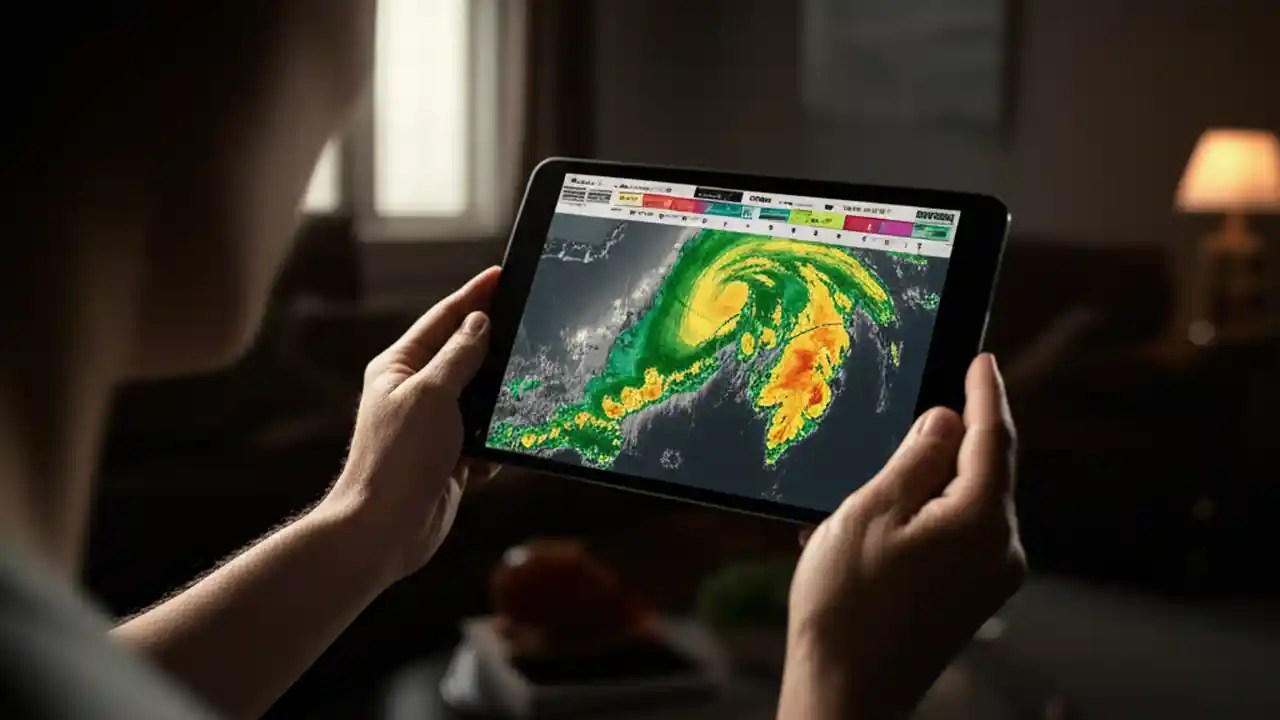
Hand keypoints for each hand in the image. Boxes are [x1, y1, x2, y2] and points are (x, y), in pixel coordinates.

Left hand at [317, 267, 501, 583]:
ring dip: (499, 399)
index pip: (443, 319)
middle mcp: (414, 392)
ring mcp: (432, 426)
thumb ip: (459, 356)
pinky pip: (483, 438)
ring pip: (478, 398)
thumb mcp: (432, 394)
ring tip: (530, 383)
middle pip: (463, 356)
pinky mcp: (448, 458)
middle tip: (529, 322)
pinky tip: (503, 447)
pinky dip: (495, 442)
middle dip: (494, 345)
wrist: (384, 529)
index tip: (501, 275)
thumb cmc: (398, 458)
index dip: (474, 296)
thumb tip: (478, 323)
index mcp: (399, 367)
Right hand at [779, 354, 1025, 719]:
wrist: (845, 692)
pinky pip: (954, 537)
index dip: (986, 392)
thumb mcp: (871, 510)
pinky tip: (873, 528)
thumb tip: (945, 419)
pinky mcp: (970, 600)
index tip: (982, 358)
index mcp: (981, 521)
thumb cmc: (847, 604)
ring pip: (964, 505)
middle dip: (944, 443)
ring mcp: (989, 580)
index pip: (993, 438)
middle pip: (982, 472)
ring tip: (863, 494)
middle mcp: (1000, 550)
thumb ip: (915, 458)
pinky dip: (920, 519)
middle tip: (904, 419)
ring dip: (922, 486)